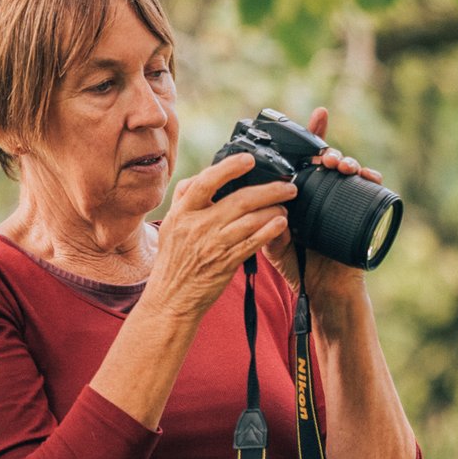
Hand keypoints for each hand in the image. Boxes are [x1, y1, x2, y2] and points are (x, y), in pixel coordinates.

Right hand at [143, 150, 297, 320]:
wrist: (171, 299)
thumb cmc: (172, 261)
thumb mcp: (170, 225)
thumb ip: (183, 199)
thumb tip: (200, 176)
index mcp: (182, 213)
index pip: (206, 181)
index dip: (228, 167)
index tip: (248, 159)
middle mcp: (198, 226)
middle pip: (239, 199)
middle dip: (269, 189)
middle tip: (287, 185)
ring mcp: (213, 244)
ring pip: (251, 220)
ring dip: (273, 209)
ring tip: (286, 205)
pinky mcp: (226, 262)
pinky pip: (253, 242)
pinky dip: (269, 230)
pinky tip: (281, 223)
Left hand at [268, 107, 379, 312]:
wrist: (325, 292)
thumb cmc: (299, 268)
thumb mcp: (276, 246)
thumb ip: (267, 229)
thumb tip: (264, 209)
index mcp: (303, 194)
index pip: (305, 161)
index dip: (312, 137)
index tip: (320, 116)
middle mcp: (324, 193)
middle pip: (328, 161)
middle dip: (329, 151)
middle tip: (325, 157)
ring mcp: (344, 202)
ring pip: (348, 172)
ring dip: (348, 162)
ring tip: (341, 166)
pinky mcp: (363, 214)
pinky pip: (369, 192)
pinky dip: (371, 180)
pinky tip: (369, 177)